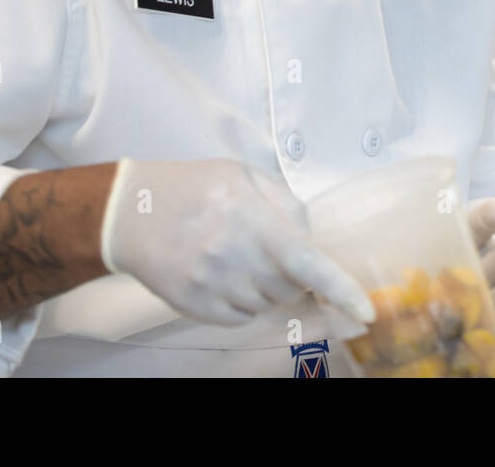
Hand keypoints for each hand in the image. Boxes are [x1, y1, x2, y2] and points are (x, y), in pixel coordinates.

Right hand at [100, 158, 373, 327]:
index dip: (341, 288)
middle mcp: (232, 256)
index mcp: (250, 219)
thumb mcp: (244, 176)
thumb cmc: (193, 187)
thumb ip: (286, 204)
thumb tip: (314, 239)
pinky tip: (221, 271)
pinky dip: (241, 300)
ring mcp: (211, 285)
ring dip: (264, 286)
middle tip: (263, 245)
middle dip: (290, 272)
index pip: (307, 262)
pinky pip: (240, 317)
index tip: (365, 310)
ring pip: (266, 304)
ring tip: (233, 253)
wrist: (128, 211)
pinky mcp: (193, 305)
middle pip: (291, 287)